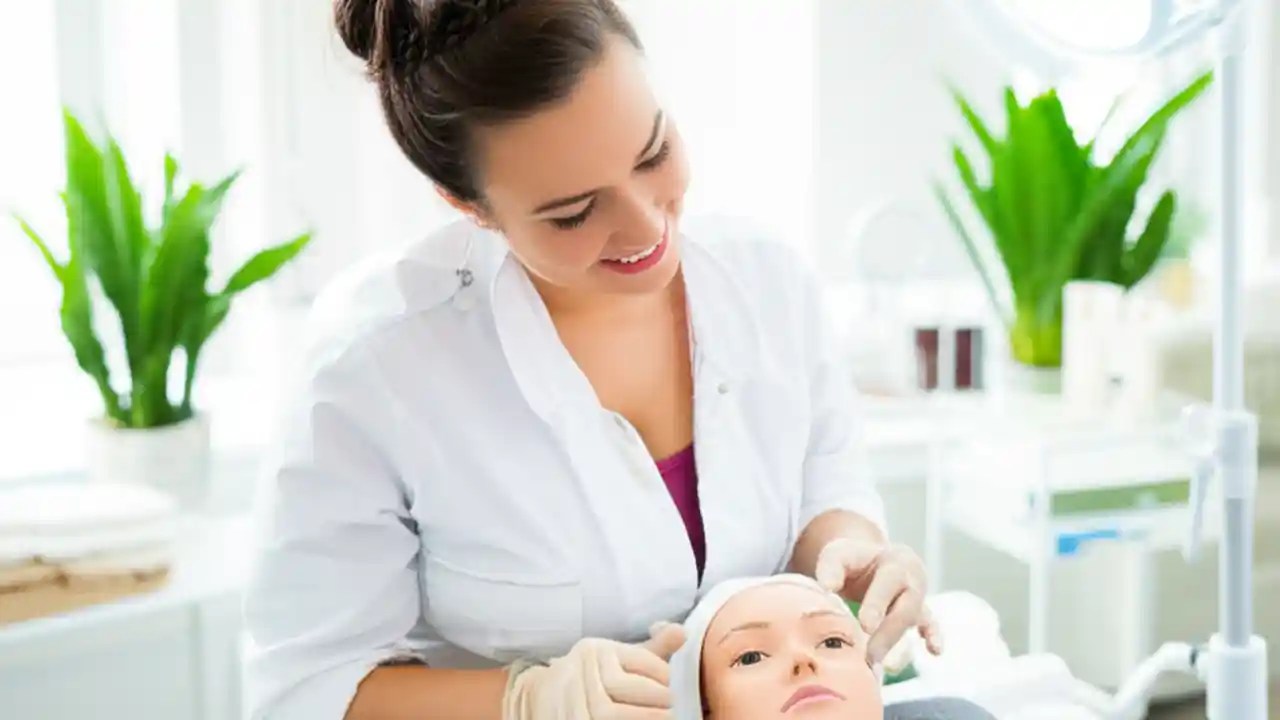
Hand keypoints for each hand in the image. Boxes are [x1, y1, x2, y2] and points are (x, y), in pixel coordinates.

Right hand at [503, 622, 686, 719]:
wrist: (543, 695)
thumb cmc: (594, 676)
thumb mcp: (621, 659)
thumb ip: (653, 649)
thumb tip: (682, 632)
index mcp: (597, 649)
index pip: (633, 657)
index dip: (659, 672)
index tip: (675, 685)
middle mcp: (580, 666)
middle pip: (619, 685)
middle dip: (651, 699)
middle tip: (674, 708)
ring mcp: (568, 693)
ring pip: (605, 711)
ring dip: (638, 717)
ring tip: (664, 719)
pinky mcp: (565, 716)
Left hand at [814, 538, 942, 664]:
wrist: (871, 559)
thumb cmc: (854, 558)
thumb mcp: (838, 553)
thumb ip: (831, 567)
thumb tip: (827, 588)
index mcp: (895, 561)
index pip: (888, 583)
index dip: (878, 605)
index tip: (865, 626)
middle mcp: (912, 578)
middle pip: (905, 608)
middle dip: (887, 634)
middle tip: (869, 656)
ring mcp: (919, 596)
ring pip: (913, 621)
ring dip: (897, 643)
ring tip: (883, 665)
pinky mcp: (921, 612)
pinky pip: (930, 624)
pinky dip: (933, 636)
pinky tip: (934, 651)